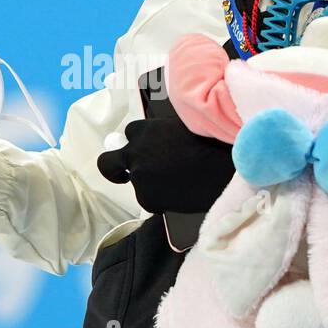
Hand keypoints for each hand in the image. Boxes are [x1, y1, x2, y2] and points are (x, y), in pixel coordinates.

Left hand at [96, 114, 234, 212]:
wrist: (220, 171)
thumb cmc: (210, 143)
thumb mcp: (183, 125)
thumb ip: (164, 132)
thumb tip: (164, 138)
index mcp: (143, 131)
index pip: (129, 134)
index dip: (139, 142)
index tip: (147, 149)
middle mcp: (134, 154)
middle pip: (107, 163)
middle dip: (114, 168)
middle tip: (124, 174)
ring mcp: (139, 178)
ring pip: (137, 184)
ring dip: (150, 185)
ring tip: (176, 184)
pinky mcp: (147, 200)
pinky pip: (150, 201)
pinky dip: (162, 200)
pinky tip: (181, 194)